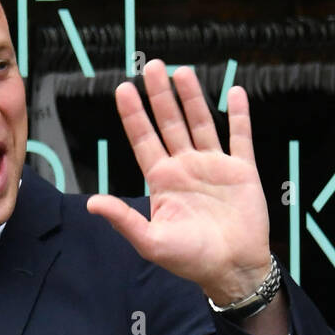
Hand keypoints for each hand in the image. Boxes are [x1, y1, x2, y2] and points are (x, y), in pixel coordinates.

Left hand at [87, 61, 271, 305]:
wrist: (232, 270)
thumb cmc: (190, 260)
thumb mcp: (151, 242)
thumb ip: (124, 220)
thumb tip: (92, 203)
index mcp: (162, 181)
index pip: (144, 140)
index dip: (133, 115)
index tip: (123, 89)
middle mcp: (186, 168)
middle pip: (170, 123)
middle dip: (159, 95)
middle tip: (151, 65)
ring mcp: (214, 166)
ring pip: (201, 123)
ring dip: (192, 97)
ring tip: (181, 71)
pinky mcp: (242, 171)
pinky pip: (240, 136)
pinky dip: (239, 115)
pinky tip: (234, 92)